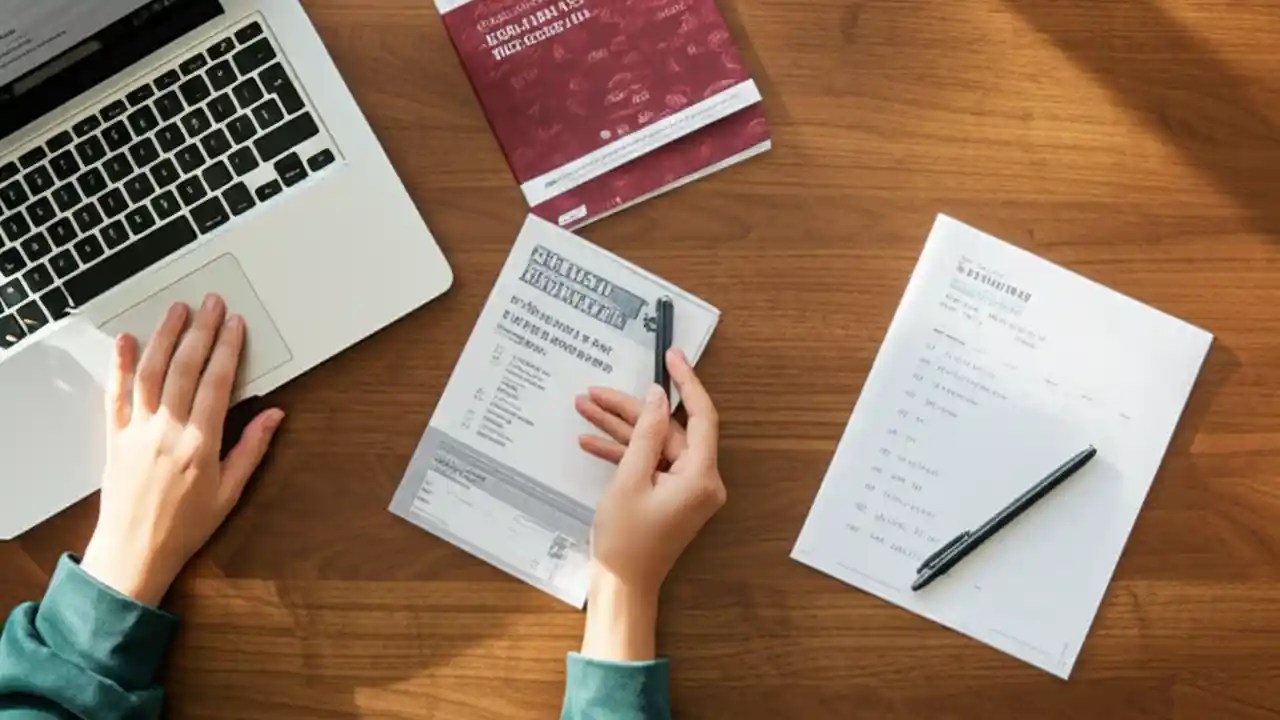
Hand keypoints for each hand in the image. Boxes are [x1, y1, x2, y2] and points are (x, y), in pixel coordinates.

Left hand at [81, 296, 284, 605]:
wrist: (133, 553)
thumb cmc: (185, 527)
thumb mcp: (230, 492)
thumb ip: (251, 449)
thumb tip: (273, 414)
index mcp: (200, 444)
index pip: (216, 383)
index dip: (227, 349)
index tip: (235, 325)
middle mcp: (167, 431)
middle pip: (185, 368)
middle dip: (201, 331)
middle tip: (212, 303)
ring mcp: (137, 431)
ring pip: (151, 372)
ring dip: (165, 336)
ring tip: (177, 310)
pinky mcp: (114, 437)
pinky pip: (116, 394)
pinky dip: (120, 365)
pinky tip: (127, 341)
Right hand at [574, 349, 725, 659]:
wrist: (622, 587)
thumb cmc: (626, 540)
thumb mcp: (629, 479)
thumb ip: (644, 433)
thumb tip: (658, 397)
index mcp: (701, 476)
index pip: (702, 416)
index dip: (687, 382)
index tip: (671, 356)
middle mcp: (700, 480)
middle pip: (669, 429)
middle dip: (630, 409)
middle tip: (595, 391)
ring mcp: (685, 489)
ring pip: (654, 444)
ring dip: (620, 427)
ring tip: (584, 407)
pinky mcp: (669, 496)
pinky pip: (649, 464)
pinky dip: (623, 452)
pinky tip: (591, 439)